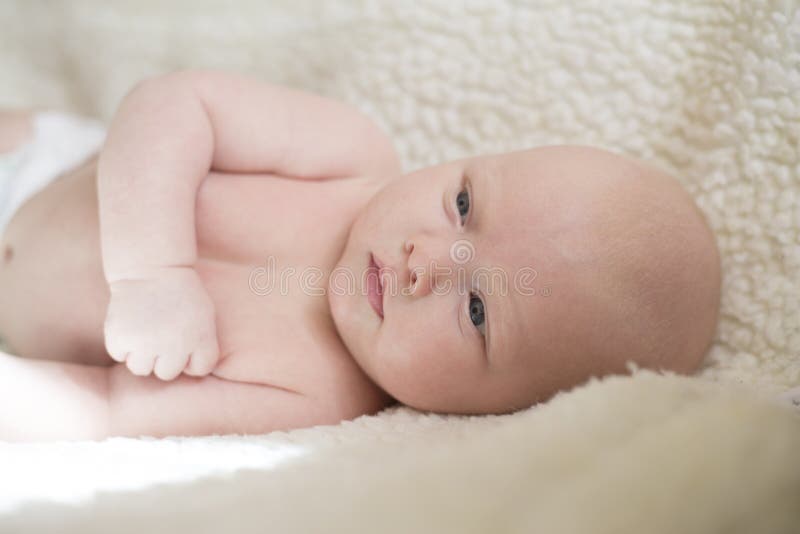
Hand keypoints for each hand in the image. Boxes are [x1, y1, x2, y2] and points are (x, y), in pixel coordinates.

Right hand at [103, 266, 220, 379]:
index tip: (187, 340)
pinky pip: (120, 355)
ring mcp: (145, 343)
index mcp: (200, 339)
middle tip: (162, 333)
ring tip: (146, 330)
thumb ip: (202, 346)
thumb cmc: (182, 295)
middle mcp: (174, 345)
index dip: (192, 358)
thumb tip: (190, 374)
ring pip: (141, 369)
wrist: (152, 268)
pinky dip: (123, 344)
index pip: (199, 370)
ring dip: (142, 354)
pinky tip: (131, 324)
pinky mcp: (120, 338)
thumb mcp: (205, 317)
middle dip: (165, 358)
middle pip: (167, 374)